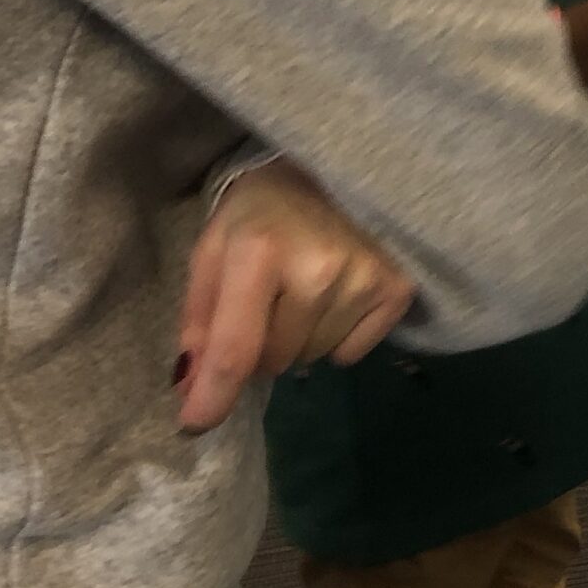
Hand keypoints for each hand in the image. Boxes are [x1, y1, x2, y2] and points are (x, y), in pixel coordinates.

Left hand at [175, 160, 414, 432]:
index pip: (234, 351)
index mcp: (259, 252)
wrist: (336, 160)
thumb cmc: (264, 208)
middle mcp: (317, 269)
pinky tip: (336, 296)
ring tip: (304, 289)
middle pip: (275, 361)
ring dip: (300, 339)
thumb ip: (200, 319)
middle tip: (267, 300)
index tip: (194, 426)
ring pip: (313, 359)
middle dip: (261, 346)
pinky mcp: (397, 288)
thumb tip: (190, 390)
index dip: (212, 398)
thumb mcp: (215, 249)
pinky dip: (338, 337)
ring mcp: (363, 278)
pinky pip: (352, 352)